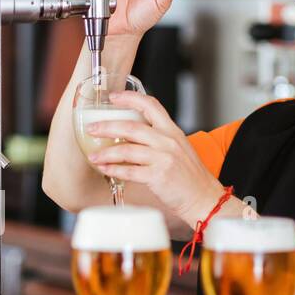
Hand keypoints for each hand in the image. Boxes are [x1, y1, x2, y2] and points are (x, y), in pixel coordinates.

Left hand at [85, 89, 227, 224]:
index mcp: (172, 130)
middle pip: (131, 127)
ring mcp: (164, 158)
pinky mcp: (158, 176)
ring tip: (93, 155)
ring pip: (127, 150)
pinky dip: (114, 170)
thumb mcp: (178, 148)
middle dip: (107, 126)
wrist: (203, 197)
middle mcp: (168, 141)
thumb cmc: (189, 176)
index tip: (113, 97)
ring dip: (106, 152)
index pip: (151, 105)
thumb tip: (130, 135)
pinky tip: (104, 169)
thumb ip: (158, 139)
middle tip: (91, 128)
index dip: (130, 98)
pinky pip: (129, 171)